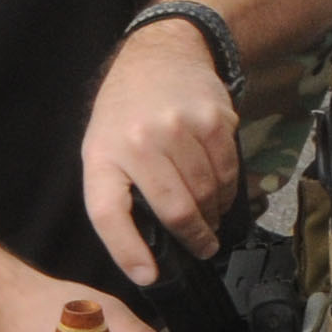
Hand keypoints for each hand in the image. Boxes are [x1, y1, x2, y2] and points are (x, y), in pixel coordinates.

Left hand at [82, 16, 238, 289]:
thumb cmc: (125, 112)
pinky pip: (228, 173)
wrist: (161, 55)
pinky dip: (228, 191)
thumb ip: (118, 192)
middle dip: (193, 240)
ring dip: (213, 216)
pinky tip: (220, 191)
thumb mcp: (103, 148)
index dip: (128, 251)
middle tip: (201, 249)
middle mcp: (138, 141)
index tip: (149, 276)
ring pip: (207, 195)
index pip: (110, 214)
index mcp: (102, 155)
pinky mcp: (214, 120)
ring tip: (210, 219)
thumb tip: (145, 249)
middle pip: (175, 210)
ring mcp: (178, 129)